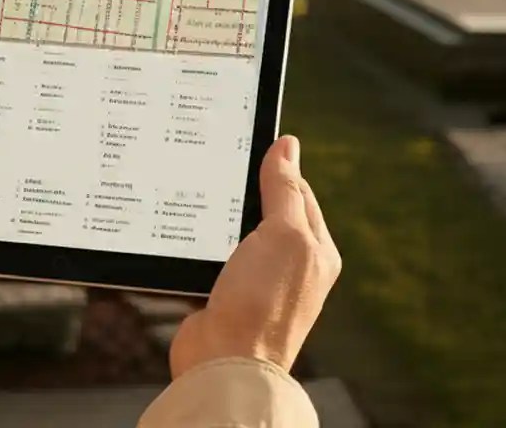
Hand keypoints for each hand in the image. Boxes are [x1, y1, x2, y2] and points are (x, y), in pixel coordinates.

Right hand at [169, 136, 340, 376]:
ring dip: (220, 218)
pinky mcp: (227, 295)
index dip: (275, 167)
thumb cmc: (262, 301)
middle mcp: (291, 267)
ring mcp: (258, 283)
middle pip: (268, 211)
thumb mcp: (283, 234)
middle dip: (245, 191)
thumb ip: (284, 189)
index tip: (244, 145)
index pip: (299, 192)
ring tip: (199, 196)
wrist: (225, 360)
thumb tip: (287, 146)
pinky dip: (203, 244)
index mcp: (316, 250)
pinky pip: (216, 257)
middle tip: (217, 166)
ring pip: (238, 234)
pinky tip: (188, 233)